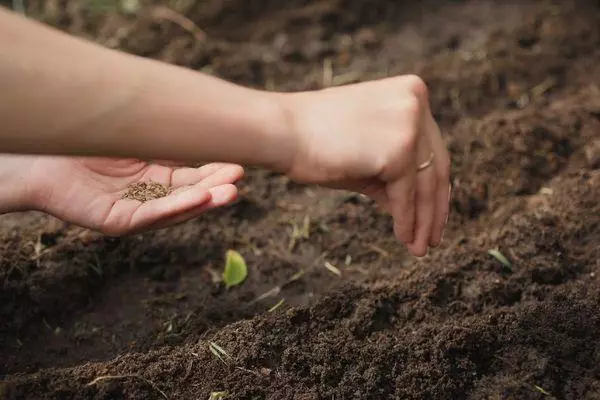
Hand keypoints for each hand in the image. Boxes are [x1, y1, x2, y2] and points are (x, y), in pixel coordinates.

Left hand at [0, 154, 242, 234]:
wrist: (38, 153)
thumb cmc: (86, 140)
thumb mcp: (136, 134)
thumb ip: (165, 133)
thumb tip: (203, 113)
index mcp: (156, 177)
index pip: (193, 177)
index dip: (215, 172)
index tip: (239, 162)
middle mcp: (150, 196)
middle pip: (190, 194)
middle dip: (216, 188)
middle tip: (240, 177)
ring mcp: (135, 210)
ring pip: (176, 208)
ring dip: (204, 202)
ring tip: (229, 193)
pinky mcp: (117, 221)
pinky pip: (150, 216)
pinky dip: (175, 209)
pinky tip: (198, 199)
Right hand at [281, 75, 450, 256]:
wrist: (282, 131)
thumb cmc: (316, 141)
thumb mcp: (367, 154)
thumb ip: (395, 175)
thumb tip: (417, 211)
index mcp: (411, 92)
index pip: (432, 148)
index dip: (435, 186)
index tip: (434, 213)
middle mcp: (416, 102)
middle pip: (436, 166)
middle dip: (434, 208)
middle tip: (431, 238)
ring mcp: (409, 124)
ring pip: (426, 184)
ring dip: (423, 221)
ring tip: (419, 247)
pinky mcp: (398, 150)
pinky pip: (406, 195)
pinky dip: (406, 220)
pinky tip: (403, 237)